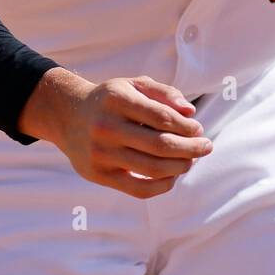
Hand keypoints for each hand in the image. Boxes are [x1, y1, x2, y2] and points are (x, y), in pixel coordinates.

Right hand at [18, 67, 212, 197]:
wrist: (68, 116)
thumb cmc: (112, 100)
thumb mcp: (134, 85)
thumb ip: (164, 93)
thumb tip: (190, 111)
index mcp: (117, 99)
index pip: (162, 117)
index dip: (187, 126)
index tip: (199, 128)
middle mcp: (106, 127)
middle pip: (160, 145)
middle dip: (191, 149)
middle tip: (206, 147)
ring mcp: (100, 153)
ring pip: (152, 169)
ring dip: (180, 167)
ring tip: (191, 161)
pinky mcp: (98, 175)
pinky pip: (138, 189)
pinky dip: (162, 186)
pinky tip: (173, 176)